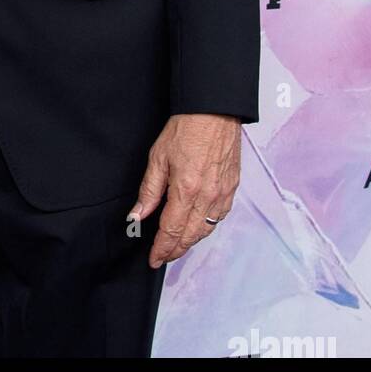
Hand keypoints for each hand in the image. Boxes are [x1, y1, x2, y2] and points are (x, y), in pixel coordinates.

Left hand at [128, 113, 241, 267]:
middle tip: (162, 256)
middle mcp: (207, 198)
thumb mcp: (158, 157)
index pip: (171, 231)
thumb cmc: (185, 129)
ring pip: (206, 230)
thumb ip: (149, 190)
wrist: (214, 112)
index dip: (161, 248)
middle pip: (190, 236)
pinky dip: (206, 227)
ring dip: (191, 241)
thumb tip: (138, 215)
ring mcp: (223, 195)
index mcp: (186, 190)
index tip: (153, 259)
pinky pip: (219, 218)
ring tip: (177, 246)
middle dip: (175, 250)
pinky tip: (198, 227)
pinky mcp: (232, 189)